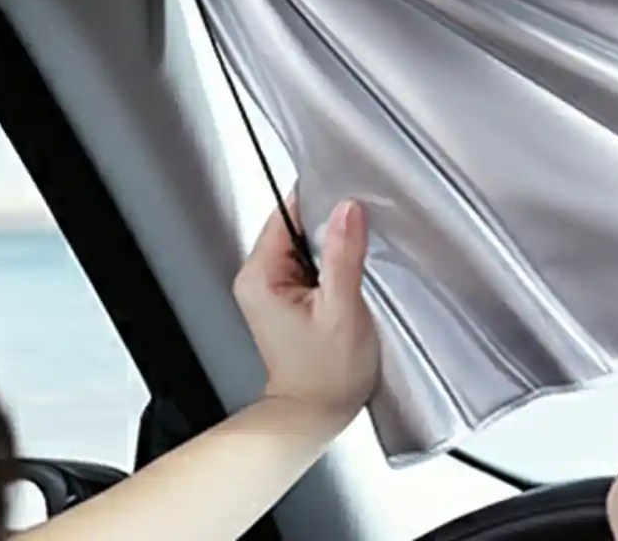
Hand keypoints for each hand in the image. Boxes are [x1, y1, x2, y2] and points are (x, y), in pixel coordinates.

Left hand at [232, 195, 378, 430]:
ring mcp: (270, 289)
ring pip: (306, 246)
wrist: (315, 415)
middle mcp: (257, 278)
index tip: (349, 201)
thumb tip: (348, 209)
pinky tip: (346, 284)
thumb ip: (344, 254)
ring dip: (332, 251)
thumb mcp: (342, 308)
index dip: (320, 203)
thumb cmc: (324, 374)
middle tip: (359, 244)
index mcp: (260, 275)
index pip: (286, 214)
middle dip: (329, 230)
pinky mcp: (286, 299)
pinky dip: (331, 268)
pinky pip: (310, 266)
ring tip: (352, 271)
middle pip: (296, 227)